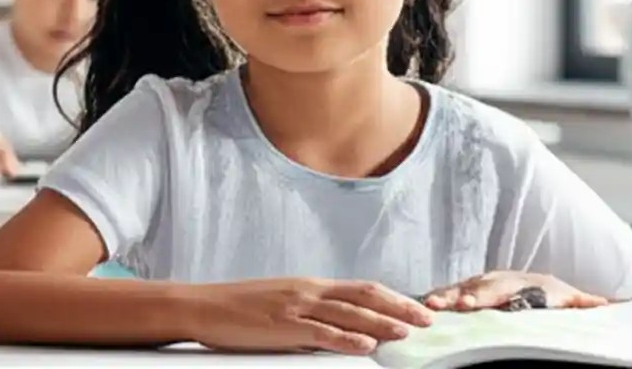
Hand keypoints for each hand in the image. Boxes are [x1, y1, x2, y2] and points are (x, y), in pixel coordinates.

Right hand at [189, 278, 435, 354]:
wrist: (204, 306)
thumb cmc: (241, 309)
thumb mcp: (283, 305)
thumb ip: (313, 315)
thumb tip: (342, 330)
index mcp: (312, 286)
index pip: (362, 288)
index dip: (394, 298)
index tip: (418, 308)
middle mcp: (310, 291)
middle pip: (365, 296)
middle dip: (399, 307)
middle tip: (428, 319)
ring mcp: (297, 307)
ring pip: (349, 312)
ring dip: (381, 323)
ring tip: (406, 333)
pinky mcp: (282, 325)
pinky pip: (320, 332)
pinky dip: (346, 338)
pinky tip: (365, 345)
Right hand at [422, 271, 607, 310]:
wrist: (538, 284)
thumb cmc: (550, 294)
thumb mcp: (567, 298)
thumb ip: (581, 302)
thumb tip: (604, 303)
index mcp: (513, 284)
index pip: (495, 291)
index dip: (481, 298)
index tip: (468, 306)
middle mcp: (492, 281)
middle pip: (472, 290)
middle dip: (457, 297)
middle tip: (444, 306)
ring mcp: (477, 285)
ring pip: (457, 290)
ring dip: (442, 297)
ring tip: (429, 306)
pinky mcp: (467, 291)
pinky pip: (449, 293)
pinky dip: (437, 297)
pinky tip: (424, 305)